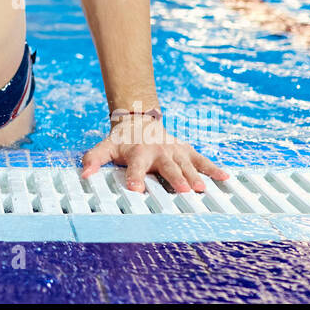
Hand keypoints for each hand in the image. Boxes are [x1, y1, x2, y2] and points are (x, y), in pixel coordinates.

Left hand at [80, 116, 228, 193]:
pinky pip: (201, 159)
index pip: (136, 167)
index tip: (136, 189)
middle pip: (167, 166)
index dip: (135, 177)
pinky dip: (213, 168)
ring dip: (194, 175)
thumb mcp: (105, 147)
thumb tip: (84, 174)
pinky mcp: (186, 151)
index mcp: (138, 153)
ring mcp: (174, 151)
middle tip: (181, 189)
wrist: (139, 120)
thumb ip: (94, 159)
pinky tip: (225, 178)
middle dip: (174, 177)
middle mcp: (158, 151)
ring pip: (186, 164)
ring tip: (201, 188)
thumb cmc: (122, 141)